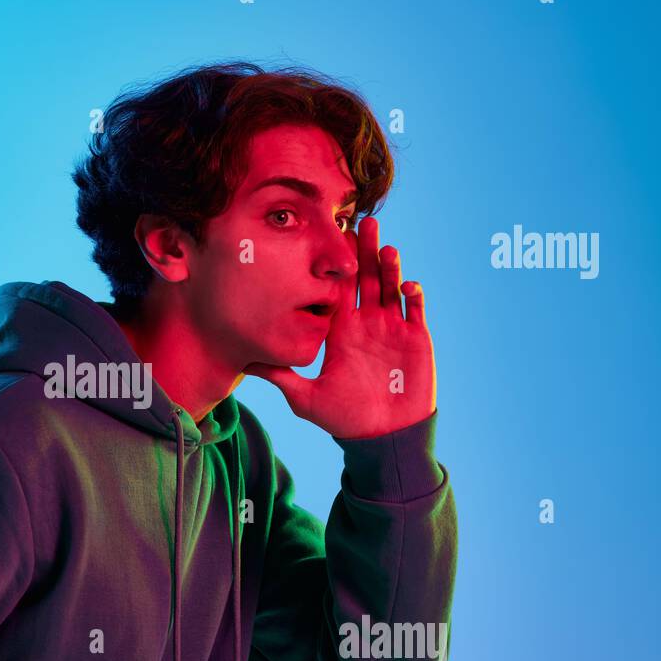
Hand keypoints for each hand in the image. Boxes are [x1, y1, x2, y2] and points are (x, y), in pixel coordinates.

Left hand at [244, 216, 436, 439]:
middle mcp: (366, 323)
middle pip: (365, 278)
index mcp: (341, 331)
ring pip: (390, 287)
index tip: (328, 240)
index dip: (334, 266)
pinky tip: (408, 285)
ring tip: (385, 247)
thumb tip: (245, 363)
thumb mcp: (305, 398)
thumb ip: (280, 376)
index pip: (336, 290)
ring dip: (389, 267)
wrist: (382, 437)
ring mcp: (392, 328)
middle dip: (364, 252)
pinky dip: (413, 295)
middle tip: (362, 223)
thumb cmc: (344, 419)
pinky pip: (415, 310)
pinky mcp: (415, 338)